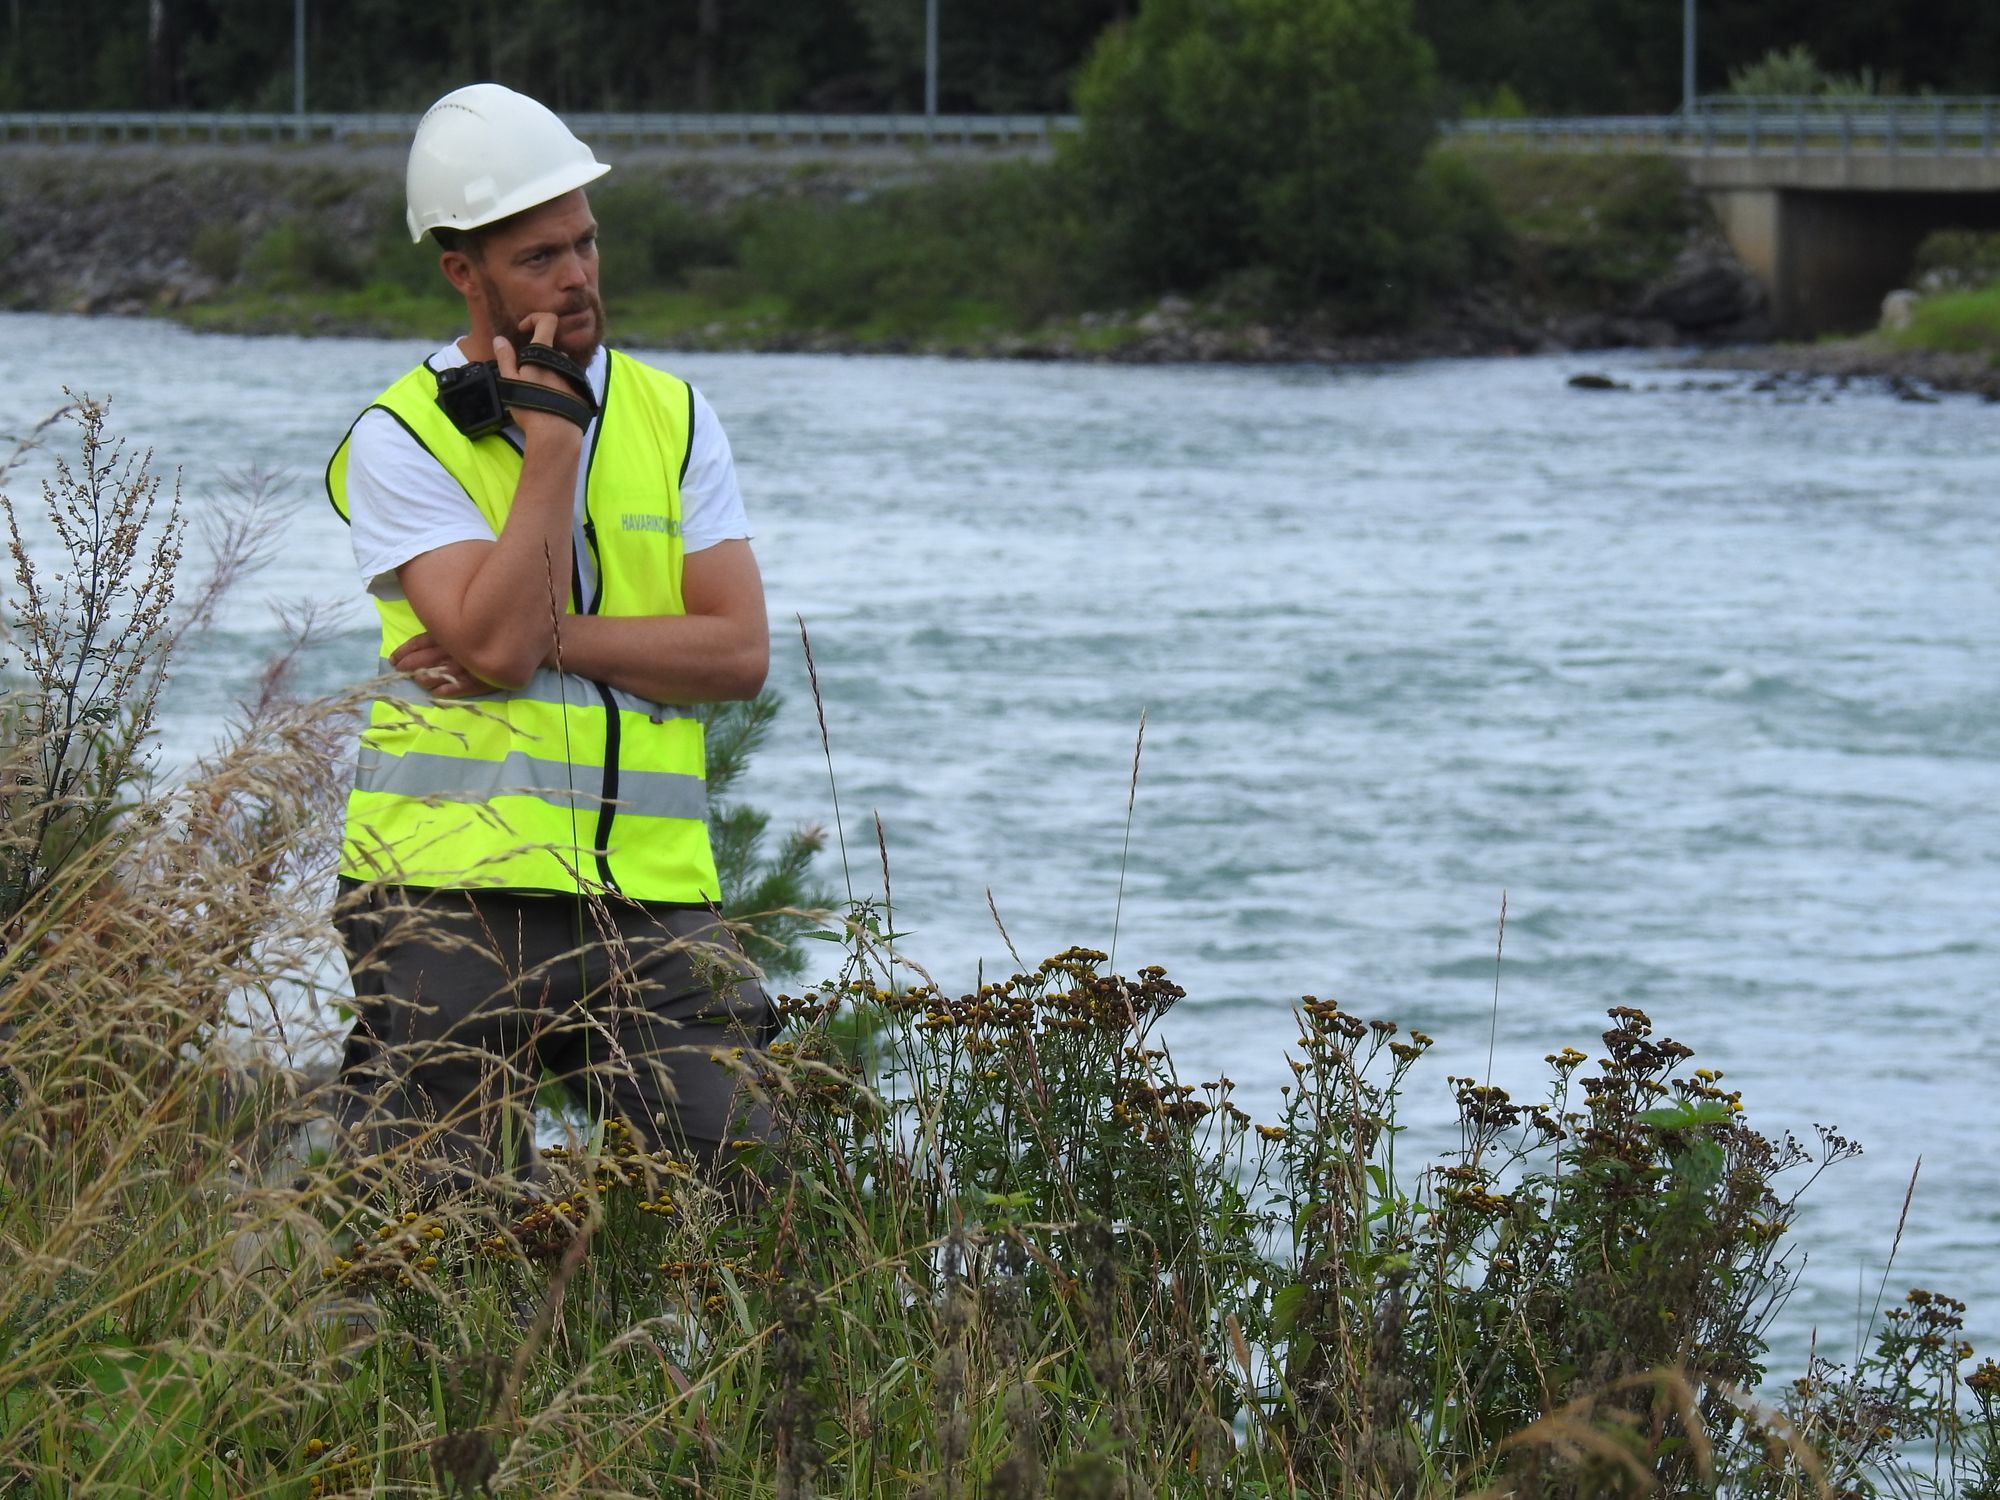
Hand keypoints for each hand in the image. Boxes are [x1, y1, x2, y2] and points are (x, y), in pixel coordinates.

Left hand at [392, 630, 488, 697]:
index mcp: (453, 632)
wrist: (523, 639)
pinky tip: (439, 694)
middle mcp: (459, 647)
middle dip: (412, 664)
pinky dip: (452, 690)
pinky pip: (467, 684)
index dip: (407, 650)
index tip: (393, 659)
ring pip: (445, 671)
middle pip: (430, 657)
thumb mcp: (464, 623)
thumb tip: (419, 644)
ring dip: (429, 678)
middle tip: (400, 671)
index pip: (423, 641)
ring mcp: (472, 662)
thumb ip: (444, 631)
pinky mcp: (486, 677)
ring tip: (419, 682)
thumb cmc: (488, 630)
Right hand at [493, 311, 582, 445]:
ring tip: (537, 390)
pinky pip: (568, 380)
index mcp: (544, 353)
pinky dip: (559, 384)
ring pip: (559, 365)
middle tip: (525, 374)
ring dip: (549, 371)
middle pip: (551, 348)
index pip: (547, 321)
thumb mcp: (510, 381)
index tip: (524, 329)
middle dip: (538, 355)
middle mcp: (562, 360)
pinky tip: (550, 400)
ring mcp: (573, 375)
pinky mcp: (580, 390)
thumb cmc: (530, 406)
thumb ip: (505, 358)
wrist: (556, 434)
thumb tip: (500, 339)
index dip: (535, 318)